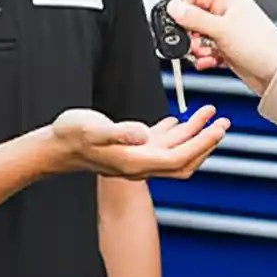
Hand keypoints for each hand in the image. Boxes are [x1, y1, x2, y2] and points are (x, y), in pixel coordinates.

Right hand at [47, 105, 228, 179]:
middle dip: (206, 142)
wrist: (54, 147)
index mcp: (136, 160)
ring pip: (175, 150)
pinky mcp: (130, 149)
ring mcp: (136, 157)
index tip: (218, 129)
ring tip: (209, 114)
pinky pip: (160, 144)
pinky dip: (175, 132)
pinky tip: (178, 119)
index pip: (180, 157)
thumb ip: (119, 131)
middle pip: (184, 159)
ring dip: (194, 133)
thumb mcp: (94, 129)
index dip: (202, 144)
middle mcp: (140, 163)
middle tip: (222, 123)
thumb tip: (144, 134)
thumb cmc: (71, 137)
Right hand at [165, 0, 276, 93]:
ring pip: (199, 35)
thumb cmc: (261, 47)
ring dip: (195, 47)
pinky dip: (204, 57)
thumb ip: (194, 18)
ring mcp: (228, 32)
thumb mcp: (221, 29)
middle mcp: (227, 14)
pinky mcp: (228, 50)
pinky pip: (207, 50)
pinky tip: (206, 61)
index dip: (181, 6)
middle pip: (194, 16)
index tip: (173, 20)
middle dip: (187, 31)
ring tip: (201, 53)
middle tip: (187, 42)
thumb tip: (174, 7)